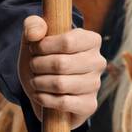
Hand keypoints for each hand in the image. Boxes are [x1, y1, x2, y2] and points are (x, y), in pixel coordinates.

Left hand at [18, 15, 105, 130]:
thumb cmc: (41, 58)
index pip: (67, 42)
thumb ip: (32, 26)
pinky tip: (40, 94)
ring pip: (60, 84)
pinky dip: (45, 99)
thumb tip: (35, 34)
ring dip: (39, 83)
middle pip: (61, 64)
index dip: (44, 46)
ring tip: (35, 80)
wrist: (44, 87)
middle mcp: (98, 61)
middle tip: (33, 66)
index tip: (34, 49)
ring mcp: (96, 84)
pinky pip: (63, 103)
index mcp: (91, 40)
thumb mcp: (33, 38)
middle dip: (38, 66)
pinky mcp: (89, 105)